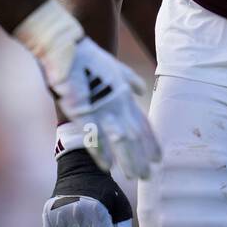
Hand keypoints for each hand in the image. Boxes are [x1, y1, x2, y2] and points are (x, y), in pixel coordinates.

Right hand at [15, 0, 159, 179]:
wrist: (68, 50)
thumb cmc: (89, 58)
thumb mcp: (115, 67)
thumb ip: (129, 80)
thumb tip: (140, 88)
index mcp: (125, 95)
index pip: (143, 123)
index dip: (151, 142)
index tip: (159, 158)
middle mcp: (119, 104)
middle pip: (135, 136)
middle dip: (142, 157)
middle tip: (148, 175)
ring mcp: (103, 109)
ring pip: (121, 140)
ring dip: (128, 159)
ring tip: (134, 176)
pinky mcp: (84, 112)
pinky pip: (96, 137)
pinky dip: (102, 153)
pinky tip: (107, 167)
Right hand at [43, 128, 133, 226]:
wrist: (80, 171)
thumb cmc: (105, 191)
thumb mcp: (120, 208)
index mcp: (97, 211)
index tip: (105, 218)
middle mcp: (77, 213)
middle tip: (91, 215)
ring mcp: (60, 214)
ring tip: (80, 215)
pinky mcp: (48, 215)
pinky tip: (67, 217)